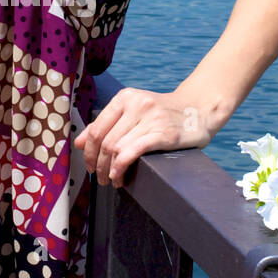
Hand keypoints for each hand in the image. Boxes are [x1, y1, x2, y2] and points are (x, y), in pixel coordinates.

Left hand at [73, 88, 217, 187]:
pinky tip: (120, 176)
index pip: (97, 128)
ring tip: (112, 180)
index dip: (88, 151)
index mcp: (125, 97)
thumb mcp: (133, 112)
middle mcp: (136, 104)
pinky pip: (132, 152)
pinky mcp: (164, 134)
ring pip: (116, 148)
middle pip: (105, 141)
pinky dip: (120, 167)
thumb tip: (78, 143)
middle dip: (98, 164)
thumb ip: (106, 124)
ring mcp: (151, 118)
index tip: (90, 166)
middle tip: (100, 178)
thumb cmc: (163, 114)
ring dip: (109, 170)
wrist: (199, 109)